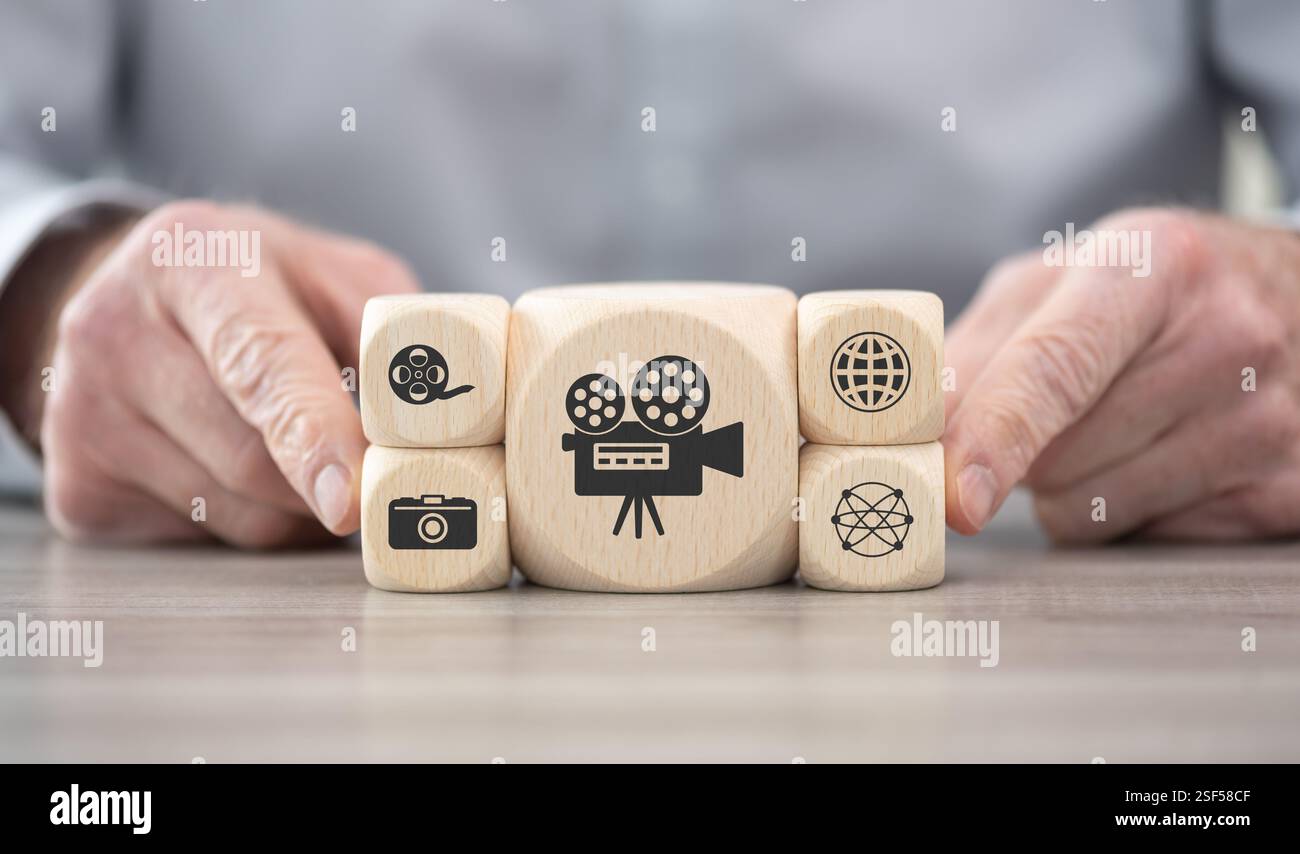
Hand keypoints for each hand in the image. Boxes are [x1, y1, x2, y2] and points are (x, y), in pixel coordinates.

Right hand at [23, 201, 419, 545]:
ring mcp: (83, 414)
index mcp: (193, 262)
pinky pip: (202, 542)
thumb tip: (438, 418)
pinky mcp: (78, 485)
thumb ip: (389, 334)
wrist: (138, 298)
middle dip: (329, 480)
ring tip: (297, 452)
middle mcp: (115, 332)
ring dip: (298, 510)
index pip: (259, 362)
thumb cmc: (262, 289)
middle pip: (253, 460)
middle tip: (366, 461)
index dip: (312, 435)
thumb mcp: (335, 277)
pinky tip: (236, 467)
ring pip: (237, 516)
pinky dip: (248, 523)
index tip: (351, 498)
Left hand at [944, 208, 1299, 541]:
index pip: (1056, 366)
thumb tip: (906, 429)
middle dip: (1029, 451)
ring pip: (1092, 512)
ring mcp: (1267, 422)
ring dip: (1073, 487)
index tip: (956, 497)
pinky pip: (1144, 539)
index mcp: (1152, 268)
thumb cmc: (1155, 292)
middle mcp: (1226, 339)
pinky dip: (1129, 511)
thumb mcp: (1062, 281)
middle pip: (1059, 457)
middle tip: (1066, 406)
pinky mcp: (1285, 495)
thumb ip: (975, 348)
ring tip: (1120, 422)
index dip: (995, 435)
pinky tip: (1167, 453)